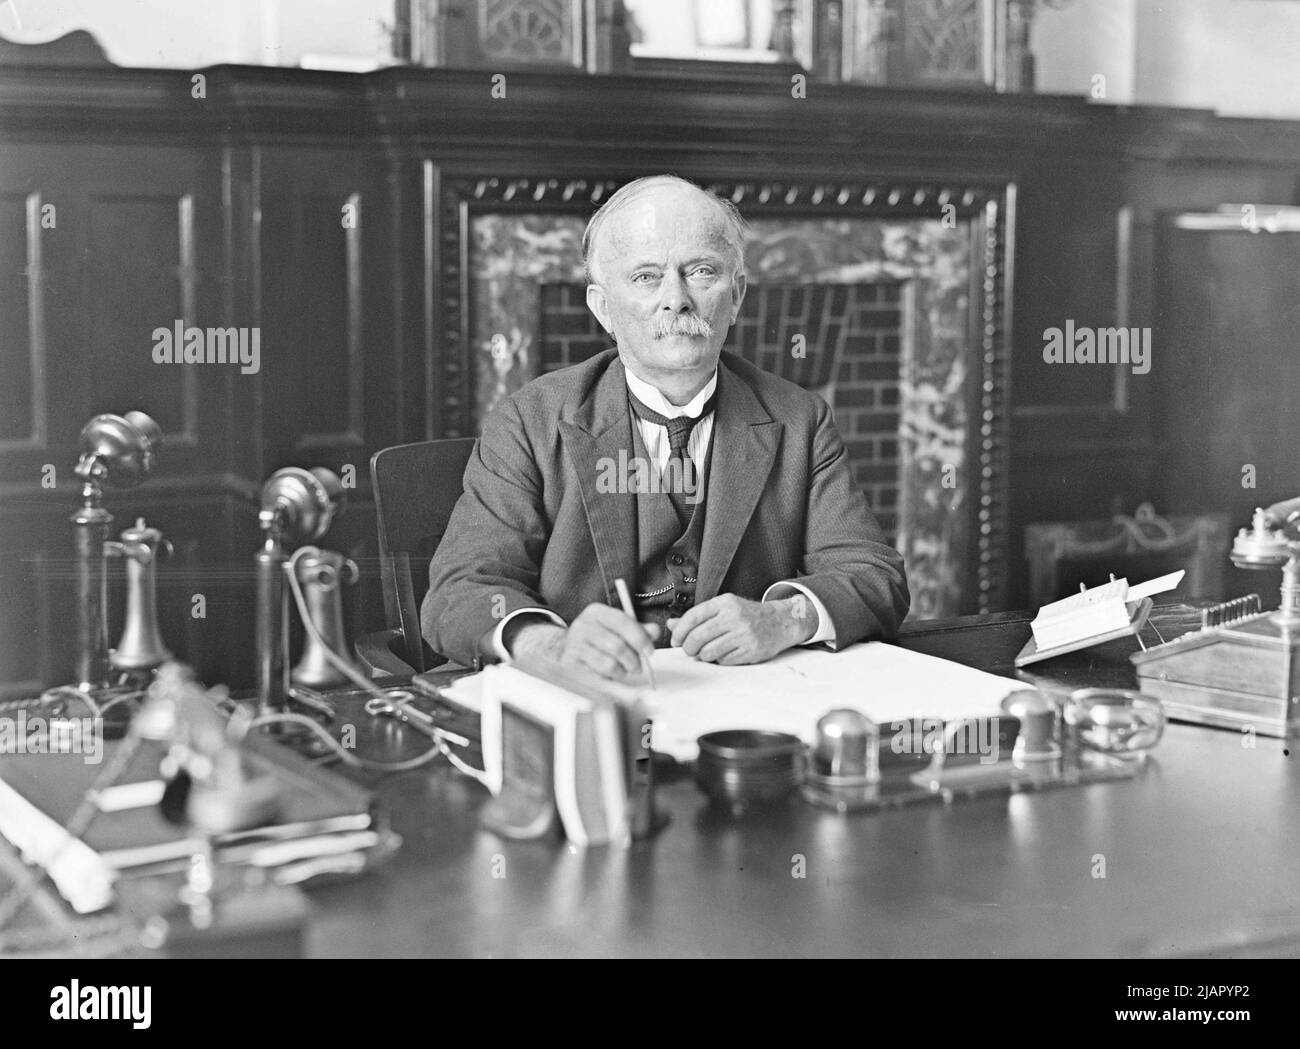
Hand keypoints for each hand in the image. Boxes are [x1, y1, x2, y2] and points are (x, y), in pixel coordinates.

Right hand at [511, 604, 659, 682]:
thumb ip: (638, 629)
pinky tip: (610, 676)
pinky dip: (609, 679)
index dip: (640, 638)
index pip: (622, 622)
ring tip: (624, 671)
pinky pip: (597, 677)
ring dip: (622, 672)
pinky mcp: (570, 664)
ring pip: (608, 664)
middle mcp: (582, 625)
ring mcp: (574, 645)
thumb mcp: (616, 627)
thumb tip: (655, 631)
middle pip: (617, 646)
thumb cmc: (598, 637)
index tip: (650, 651)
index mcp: (596, 612)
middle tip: (639, 668)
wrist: (565, 647)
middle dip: (633, 660)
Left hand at [667, 594, 815, 664]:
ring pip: (709, 652)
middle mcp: (734, 617)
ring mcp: (744, 634)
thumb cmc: (746, 616)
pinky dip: (720, 660)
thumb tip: (671, 625)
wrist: (780, 622)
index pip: (693, 617)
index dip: (679, 631)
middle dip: (688, 648)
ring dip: (703, 656)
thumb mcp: (723, 609)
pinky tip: (725, 653)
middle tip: (689, 650)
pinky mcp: (751, 650)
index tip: (676, 640)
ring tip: (708, 652)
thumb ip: (698, 617)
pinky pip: (724, 661)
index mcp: (724, 603)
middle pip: (698, 637)